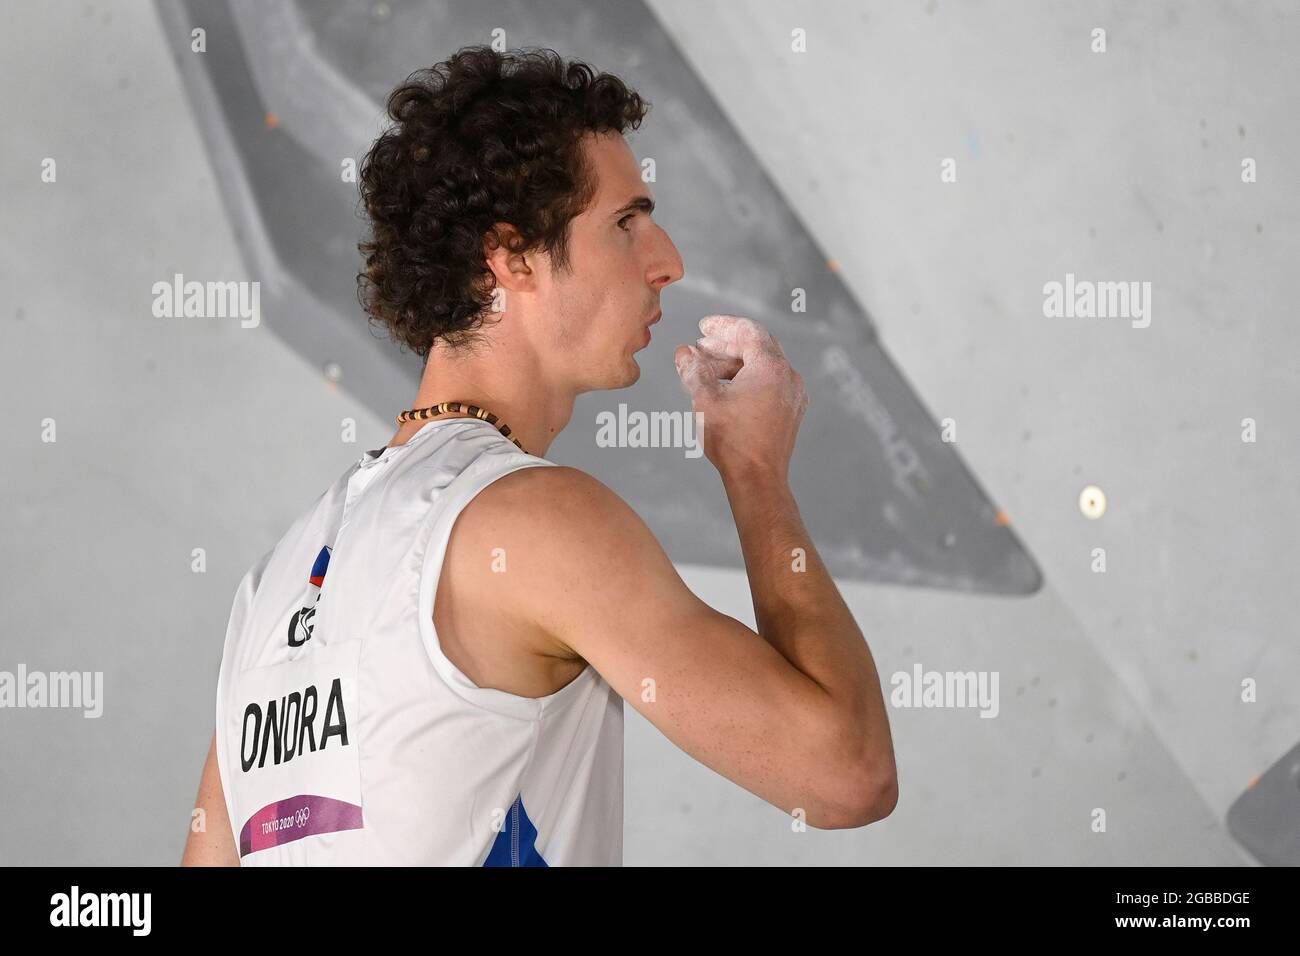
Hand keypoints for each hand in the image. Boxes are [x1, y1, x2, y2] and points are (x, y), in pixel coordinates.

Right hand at [674, 314, 808, 482]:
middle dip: (726, 345)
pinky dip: (747, 380)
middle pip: (757, 346)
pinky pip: (769, 384)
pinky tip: (725, 390)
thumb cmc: (733, 440)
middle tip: (700, 347)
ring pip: (762, 366)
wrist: (757, 479)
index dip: (723, 325)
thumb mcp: (705, 399)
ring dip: (734, 364)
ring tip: (705, 371)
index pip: (748, 330)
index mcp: (771, 367)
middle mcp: (789, 376)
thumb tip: (684, 354)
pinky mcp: (790, 412)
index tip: (702, 326)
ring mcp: (793, 395)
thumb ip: (693, 370)